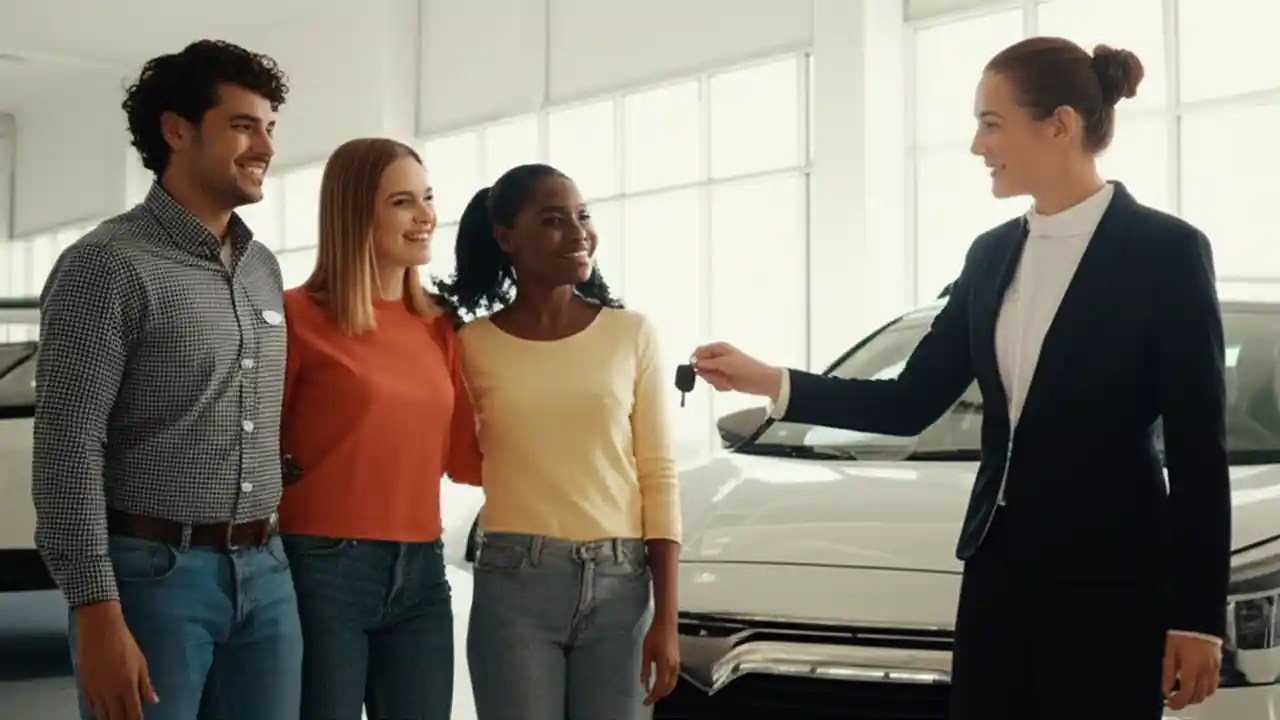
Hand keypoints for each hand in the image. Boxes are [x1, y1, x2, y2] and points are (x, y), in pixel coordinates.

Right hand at [74, 601, 157, 719]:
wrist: (99, 631)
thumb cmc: (124, 644)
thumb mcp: (140, 663)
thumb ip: (146, 684)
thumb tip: (153, 700)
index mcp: (127, 687)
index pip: (133, 712)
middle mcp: (111, 693)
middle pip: (116, 717)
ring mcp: (96, 690)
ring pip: (101, 714)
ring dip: (108, 719)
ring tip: (114, 719)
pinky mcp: (84, 685)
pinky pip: (89, 705)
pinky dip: (95, 711)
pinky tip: (99, 713)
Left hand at [640, 617, 679, 705]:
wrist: (666, 623)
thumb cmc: (654, 635)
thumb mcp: (646, 652)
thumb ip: (645, 669)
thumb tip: (644, 684)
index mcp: (665, 665)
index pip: (660, 687)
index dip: (653, 696)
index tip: (645, 701)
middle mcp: (673, 667)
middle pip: (668, 688)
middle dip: (658, 696)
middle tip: (648, 699)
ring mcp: (677, 664)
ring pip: (672, 684)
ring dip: (664, 691)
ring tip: (653, 693)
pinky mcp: (677, 661)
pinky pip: (674, 678)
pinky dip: (668, 685)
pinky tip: (661, 683)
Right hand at [691, 342, 783, 400]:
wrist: (760, 381)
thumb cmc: (745, 367)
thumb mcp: (724, 363)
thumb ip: (707, 363)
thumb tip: (693, 362)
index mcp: (718, 348)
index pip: (699, 352)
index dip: (696, 361)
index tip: (698, 369)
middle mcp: (718, 357)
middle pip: (701, 366)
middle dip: (708, 373)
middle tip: (718, 375)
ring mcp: (721, 369)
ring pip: (707, 377)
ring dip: (716, 381)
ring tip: (726, 380)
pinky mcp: (724, 379)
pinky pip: (715, 384)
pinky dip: (721, 385)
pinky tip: (730, 385)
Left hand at [1163, 633, 1221, 709]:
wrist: (1198, 619)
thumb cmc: (1182, 632)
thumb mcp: (1169, 651)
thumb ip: (1167, 671)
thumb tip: (1165, 688)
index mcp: (1192, 667)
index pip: (1186, 692)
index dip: (1177, 702)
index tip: (1169, 702)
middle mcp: (1205, 670)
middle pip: (1198, 696)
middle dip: (1186, 701)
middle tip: (1175, 700)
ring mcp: (1214, 668)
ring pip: (1208, 692)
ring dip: (1196, 697)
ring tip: (1184, 694)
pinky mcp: (1218, 665)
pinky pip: (1214, 684)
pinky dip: (1206, 690)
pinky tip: (1197, 686)